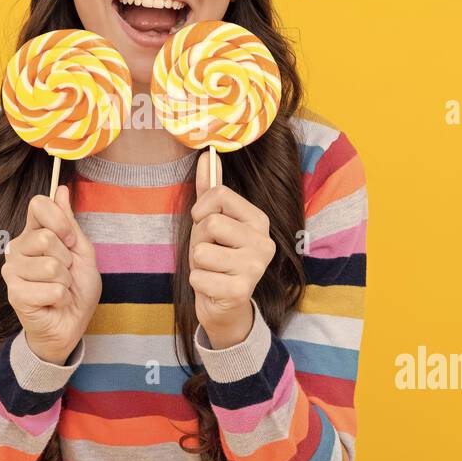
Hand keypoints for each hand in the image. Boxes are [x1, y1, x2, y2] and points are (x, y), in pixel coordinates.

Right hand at [2, 185, 100, 363]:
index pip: (38, 205)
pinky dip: (61, 298)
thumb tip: (61, 189)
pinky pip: (52, 289)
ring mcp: (12, 271)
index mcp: (33, 233)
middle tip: (64, 274)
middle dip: (66, 260)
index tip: (70, 241)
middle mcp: (17, 248)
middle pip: (46, 238)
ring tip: (59, 289)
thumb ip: (69, 222)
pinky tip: (53, 302)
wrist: (71, 323)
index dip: (60, 221)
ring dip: (65, 282)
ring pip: (50, 266)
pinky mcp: (14, 294)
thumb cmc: (76, 288)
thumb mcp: (81, 251)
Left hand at [188, 150, 276, 347]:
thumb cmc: (217, 259)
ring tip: (211, 270)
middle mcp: (264, 242)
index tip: (203, 223)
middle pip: (210, 223)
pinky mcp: (241, 290)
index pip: (220, 194)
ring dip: (197, 264)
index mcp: (259, 221)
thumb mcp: (212, 222)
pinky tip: (212, 287)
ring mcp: (256, 267)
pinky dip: (197, 283)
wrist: (224, 305)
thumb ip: (210, 190)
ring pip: (201, 252)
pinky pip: (198, 277)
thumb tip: (207, 155)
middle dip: (198, 240)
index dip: (201, 209)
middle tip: (209, 254)